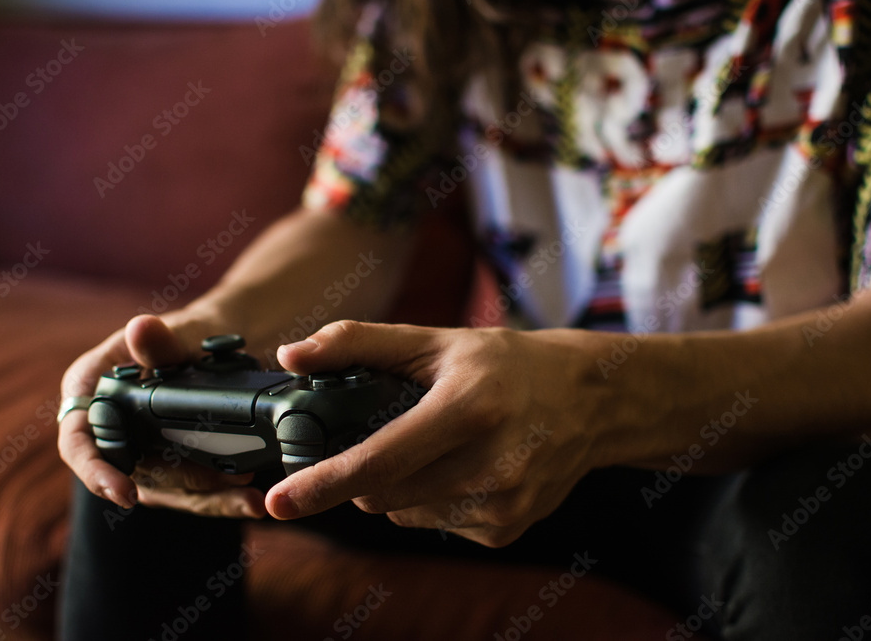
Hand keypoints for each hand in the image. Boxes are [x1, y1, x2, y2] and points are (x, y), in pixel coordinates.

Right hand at [58, 310, 266, 517]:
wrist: (218, 345)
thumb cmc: (185, 334)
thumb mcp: (176, 332)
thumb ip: (160, 340)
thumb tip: (140, 328)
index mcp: (89, 390)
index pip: (78, 442)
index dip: (95, 471)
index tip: (124, 493)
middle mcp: (109, 428)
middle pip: (134, 472)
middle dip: (182, 481)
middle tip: (225, 480)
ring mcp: (139, 452)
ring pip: (167, 489)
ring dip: (209, 496)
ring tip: (247, 496)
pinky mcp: (170, 468)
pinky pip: (191, 491)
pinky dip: (222, 498)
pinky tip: (250, 500)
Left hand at [267, 320, 602, 546]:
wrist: (593, 400)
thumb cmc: (509, 364)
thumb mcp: (437, 341)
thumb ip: (359, 343)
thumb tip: (292, 355)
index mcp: (467, 410)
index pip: (378, 461)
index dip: (323, 483)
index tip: (278, 502)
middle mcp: (489, 465)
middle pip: (381, 495)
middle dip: (364, 471)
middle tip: (388, 433)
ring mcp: (502, 504)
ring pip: (404, 514)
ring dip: (399, 487)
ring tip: (440, 445)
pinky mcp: (508, 529)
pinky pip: (437, 525)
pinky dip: (433, 500)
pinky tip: (466, 467)